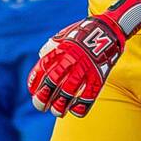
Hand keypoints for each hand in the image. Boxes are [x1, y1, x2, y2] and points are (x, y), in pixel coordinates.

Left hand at [27, 0, 140, 117]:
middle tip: (40, 106)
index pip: (43, 67)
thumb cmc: (83, 32)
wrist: (108, 28)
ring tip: (56, 112)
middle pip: (53, 82)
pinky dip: (82, 105)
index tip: (32, 91)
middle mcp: (71, 59)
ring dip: (61, 105)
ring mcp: (86, 68)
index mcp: (61, 49)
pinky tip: (76, 111)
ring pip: (69, 91)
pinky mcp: (99, 75)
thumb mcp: (65, 34)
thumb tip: (41, 56)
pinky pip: (89, 94)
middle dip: (44, 97)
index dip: (35, 81)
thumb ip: (52, 46)